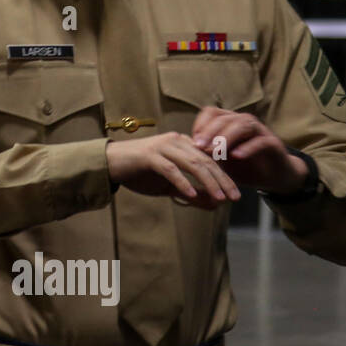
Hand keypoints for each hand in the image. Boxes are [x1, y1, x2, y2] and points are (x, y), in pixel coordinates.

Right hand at [106, 132, 241, 208]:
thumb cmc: (138, 173)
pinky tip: (191, 195)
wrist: (109, 164)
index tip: (236, 194)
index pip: (210, 160)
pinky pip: (170, 169)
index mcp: (182, 144)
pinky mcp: (149, 155)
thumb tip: (213, 204)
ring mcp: (162, 146)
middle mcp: (175, 141)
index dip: (225, 177)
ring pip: (192, 164)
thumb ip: (190, 192)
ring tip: (219, 198)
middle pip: (205, 161)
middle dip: (222, 181)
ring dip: (208, 182)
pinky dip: (182, 182)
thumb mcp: (168, 185)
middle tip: (235, 197)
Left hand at [189, 107, 305, 192]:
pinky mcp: (272, 143)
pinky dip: (247, 148)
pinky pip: (260, 141)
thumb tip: (183, 151)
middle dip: (209, 132)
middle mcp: (243, 122)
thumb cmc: (241, 166)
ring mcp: (259, 130)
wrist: (272, 176)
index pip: (211, 113)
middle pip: (225, 118)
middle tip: (198, 146)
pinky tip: (236, 156)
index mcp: (229, 122)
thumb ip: (205, 154)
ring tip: (215, 151)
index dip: (200, 124)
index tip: (191, 141)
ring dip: (226, 138)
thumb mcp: (220, 161)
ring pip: (242, 125)